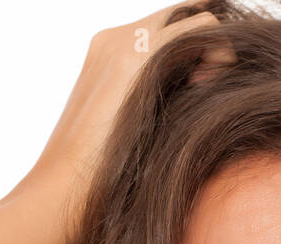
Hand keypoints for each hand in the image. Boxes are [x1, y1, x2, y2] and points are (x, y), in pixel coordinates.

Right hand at [22, 3, 234, 195]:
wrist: (62, 188)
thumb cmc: (98, 177)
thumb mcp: (133, 129)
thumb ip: (157, 102)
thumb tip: (195, 97)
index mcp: (107, 53)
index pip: (162, 30)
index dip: (194, 48)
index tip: (201, 85)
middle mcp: (114, 39)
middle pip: (178, 17)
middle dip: (206, 41)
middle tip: (210, 82)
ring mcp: (123, 42)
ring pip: (190, 17)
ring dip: (213, 46)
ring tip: (212, 84)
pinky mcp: (138, 56)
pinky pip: (199, 27)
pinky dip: (218, 47)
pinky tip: (217, 77)